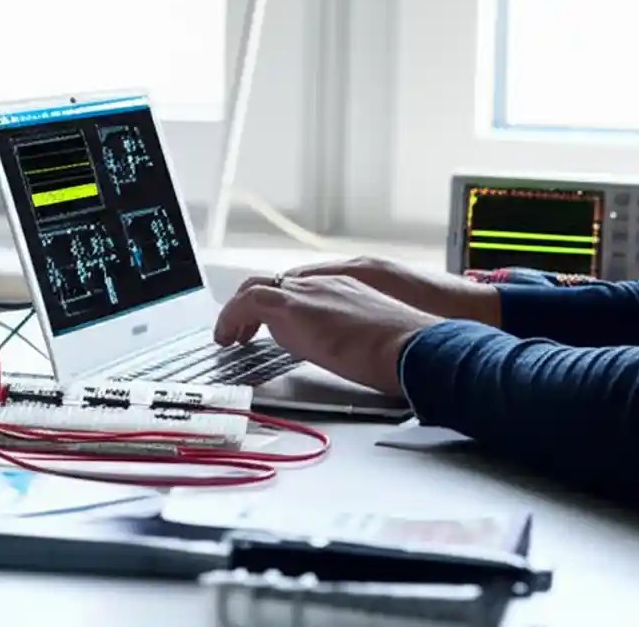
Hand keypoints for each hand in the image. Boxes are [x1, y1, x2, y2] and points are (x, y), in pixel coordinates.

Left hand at [237, 256, 500, 325]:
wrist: (411, 345)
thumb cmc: (405, 350)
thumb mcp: (377, 339)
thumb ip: (359, 339)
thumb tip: (351, 357)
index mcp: (348, 286)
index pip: (303, 288)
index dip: (282, 306)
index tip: (271, 325)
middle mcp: (326, 281)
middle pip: (276, 283)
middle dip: (254, 305)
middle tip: (242, 329)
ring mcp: (309, 290)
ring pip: (257, 288)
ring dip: (239, 312)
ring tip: (229, 336)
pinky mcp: (293, 305)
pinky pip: (248, 302)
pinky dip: (231, 317)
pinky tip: (226, 338)